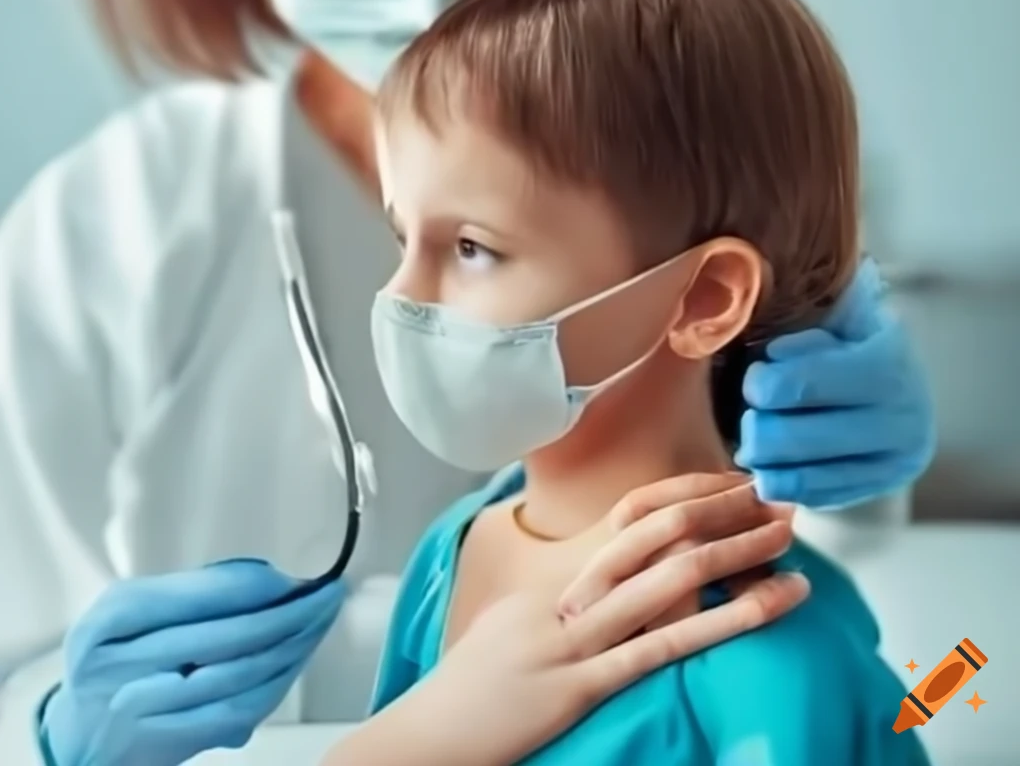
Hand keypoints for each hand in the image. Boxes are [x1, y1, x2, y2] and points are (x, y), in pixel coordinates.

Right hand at [40, 560, 343, 765]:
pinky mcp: (166, 745)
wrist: (79, 735)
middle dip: (290, 613)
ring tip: (322, 622)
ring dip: (293, 647)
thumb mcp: (133, 610)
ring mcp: (143, 710)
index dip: (260, 585)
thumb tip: (270, 579)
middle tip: (328, 594)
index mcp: (114, 617)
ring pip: (240, 675)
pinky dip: (276, 684)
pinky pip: (237, 711)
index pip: (202, 595)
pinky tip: (298, 662)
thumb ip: (194, 592)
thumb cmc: (116, 658)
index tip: (298, 575)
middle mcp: (122, 664)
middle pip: (228, 635)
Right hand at [334, 474, 805, 765]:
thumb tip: (600, 584)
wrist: (428, 731)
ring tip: (786, 540)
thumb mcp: (514, 620)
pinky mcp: (583, 683)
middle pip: (657, 533)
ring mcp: (578, 635)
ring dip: (736, 554)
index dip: (685, 492)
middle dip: (721, 512)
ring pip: (671, 578)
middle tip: (775, 499)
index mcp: (557, 575)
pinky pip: (663, 645)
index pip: (629, 513)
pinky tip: (766, 607)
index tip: (731, 481)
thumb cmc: (471, 681)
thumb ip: (561, 596)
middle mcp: (571, 592)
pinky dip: (724, 621)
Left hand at [738, 258, 934, 506]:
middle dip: (757, 427)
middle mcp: (901, 413)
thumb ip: (799, 323)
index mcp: (886, 358)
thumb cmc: (844, 347)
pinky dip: (779, 482)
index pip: (805, 381)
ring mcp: (894, 459)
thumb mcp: (831, 321)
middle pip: (795, 436)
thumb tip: (754, 329)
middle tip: (748, 415)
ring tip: (752, 440)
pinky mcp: (878, 489)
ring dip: (763, 458)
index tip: (753, 379)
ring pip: (801, 473)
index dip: (764, 383)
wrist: (892, 396)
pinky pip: (813, 495)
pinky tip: (769, 466)